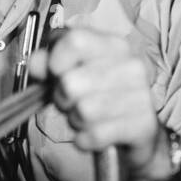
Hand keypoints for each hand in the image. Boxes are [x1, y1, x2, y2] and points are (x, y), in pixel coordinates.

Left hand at [27, 26, 167, 180]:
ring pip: (83, 111)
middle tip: (72, 101)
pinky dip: (86, 139)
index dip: (54, 61)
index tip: (55, 73)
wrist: (135, 131)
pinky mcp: (144, 125)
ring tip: (85, 117)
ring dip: (75, 120)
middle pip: (70, 82)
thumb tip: (36, 63)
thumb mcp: (70, 73)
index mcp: (113, 45)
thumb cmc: (98, 96)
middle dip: (62, 98)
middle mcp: (131, 65)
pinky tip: (93, 134)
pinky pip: (96, 135)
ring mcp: (141, 95)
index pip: (74, 40)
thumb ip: (48, 62)